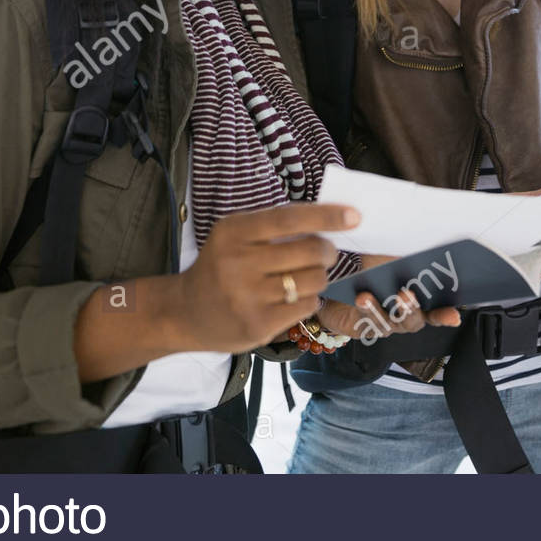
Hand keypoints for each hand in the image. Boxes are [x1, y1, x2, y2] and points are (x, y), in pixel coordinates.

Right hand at [172, 203, 357, 353]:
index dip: (326, 216)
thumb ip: (273, 227)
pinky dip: (309, 299)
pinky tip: (294, 298)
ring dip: (319, 276)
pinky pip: (306, 306)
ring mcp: (248, 297)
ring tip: (304, 277)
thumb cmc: (221, 267)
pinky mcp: (258, 325)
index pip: (289, 219)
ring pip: (314, 280)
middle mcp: (238, 263)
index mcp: (233, 232)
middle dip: (328, 250)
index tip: (354, 215)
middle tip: (326, 252)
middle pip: (310, 251)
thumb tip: (328, 218)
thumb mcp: (235, 237)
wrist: (185, 312)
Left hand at [316, 253, 461, 337]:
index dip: (445, 315)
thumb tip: (413, 241)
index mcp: (418, 302)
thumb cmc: (372, 273)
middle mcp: (406, 317)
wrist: (341, 290)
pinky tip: (361, 297)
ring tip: (370, 295)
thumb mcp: (387, 261)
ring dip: (381, 308)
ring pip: (389, 322)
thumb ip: (400, 258)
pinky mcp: (367, 328)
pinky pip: (368, 321)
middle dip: (410, 308)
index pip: (436, 311)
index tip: (454, 315)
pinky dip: (365, 308)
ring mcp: (388, 325)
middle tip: (405, 294)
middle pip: (415, 319)